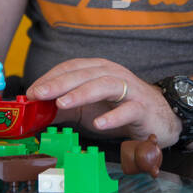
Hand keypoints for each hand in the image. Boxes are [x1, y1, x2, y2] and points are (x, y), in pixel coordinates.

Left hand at [28, 58, 182, 146]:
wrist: (160, 119)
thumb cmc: (121, 110)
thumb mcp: (88, 108)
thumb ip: (65, 108)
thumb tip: (36, 112)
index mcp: (99, 70)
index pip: (72, 67)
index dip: (51, 77)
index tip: (32, 91)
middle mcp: (114, 74)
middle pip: (85, 73)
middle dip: (59, 83)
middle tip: (39, 94)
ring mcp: (130, 90)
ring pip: (105, 85)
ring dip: (82, 93)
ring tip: (62, 104)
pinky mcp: (142, 108)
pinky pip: (128, 110)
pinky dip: (112, 116)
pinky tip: (98, 124)